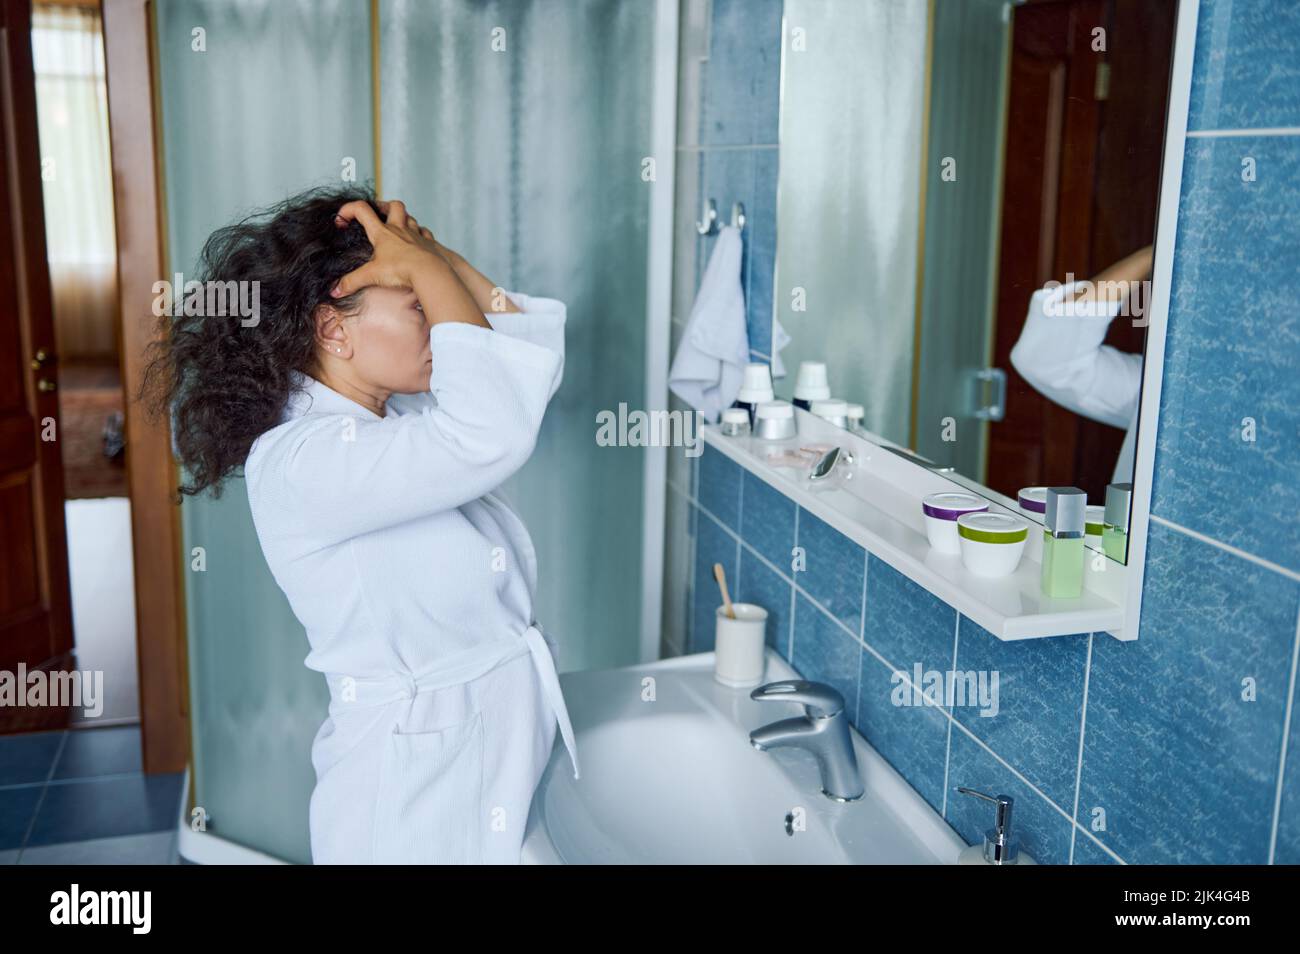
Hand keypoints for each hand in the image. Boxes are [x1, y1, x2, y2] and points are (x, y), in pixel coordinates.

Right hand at [330, 199, 447, 296]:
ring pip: (410, 218)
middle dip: (383, 206)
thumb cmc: (401, 270)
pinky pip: (426, 233)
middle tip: (377, 212)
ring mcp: (416, 235)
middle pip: (393, 206)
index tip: (341, 221)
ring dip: (404, 219)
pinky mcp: (429, 245)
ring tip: (398, 227)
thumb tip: (335, 290)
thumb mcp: (372, 276)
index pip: (362, 210)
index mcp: (382, 233)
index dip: (348, 210)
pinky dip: (421, 234)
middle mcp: (400, 230)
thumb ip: (352, 282)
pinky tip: (418, 240)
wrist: (429, 272)